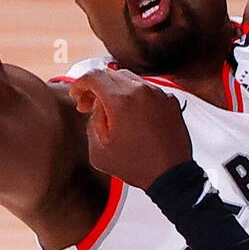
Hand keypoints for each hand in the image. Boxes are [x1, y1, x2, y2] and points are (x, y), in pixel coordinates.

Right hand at [69, 68, 193, 189]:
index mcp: (121, 100)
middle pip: (111, 74)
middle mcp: (142, 90)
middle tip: (90, 106)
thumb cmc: (135, 166)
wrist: (171, 175)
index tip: (77, 96)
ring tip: (112, 111)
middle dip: (96, 87)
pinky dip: (136, 96)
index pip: (94, 76)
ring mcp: (159, 93)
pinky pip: (148, 90)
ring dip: (116, 90)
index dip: (80, 84)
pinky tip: (133, 115)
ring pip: (131, 79)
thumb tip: (98, 107)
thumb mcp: (99, 150)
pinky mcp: (171, 101)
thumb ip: (93, 121)